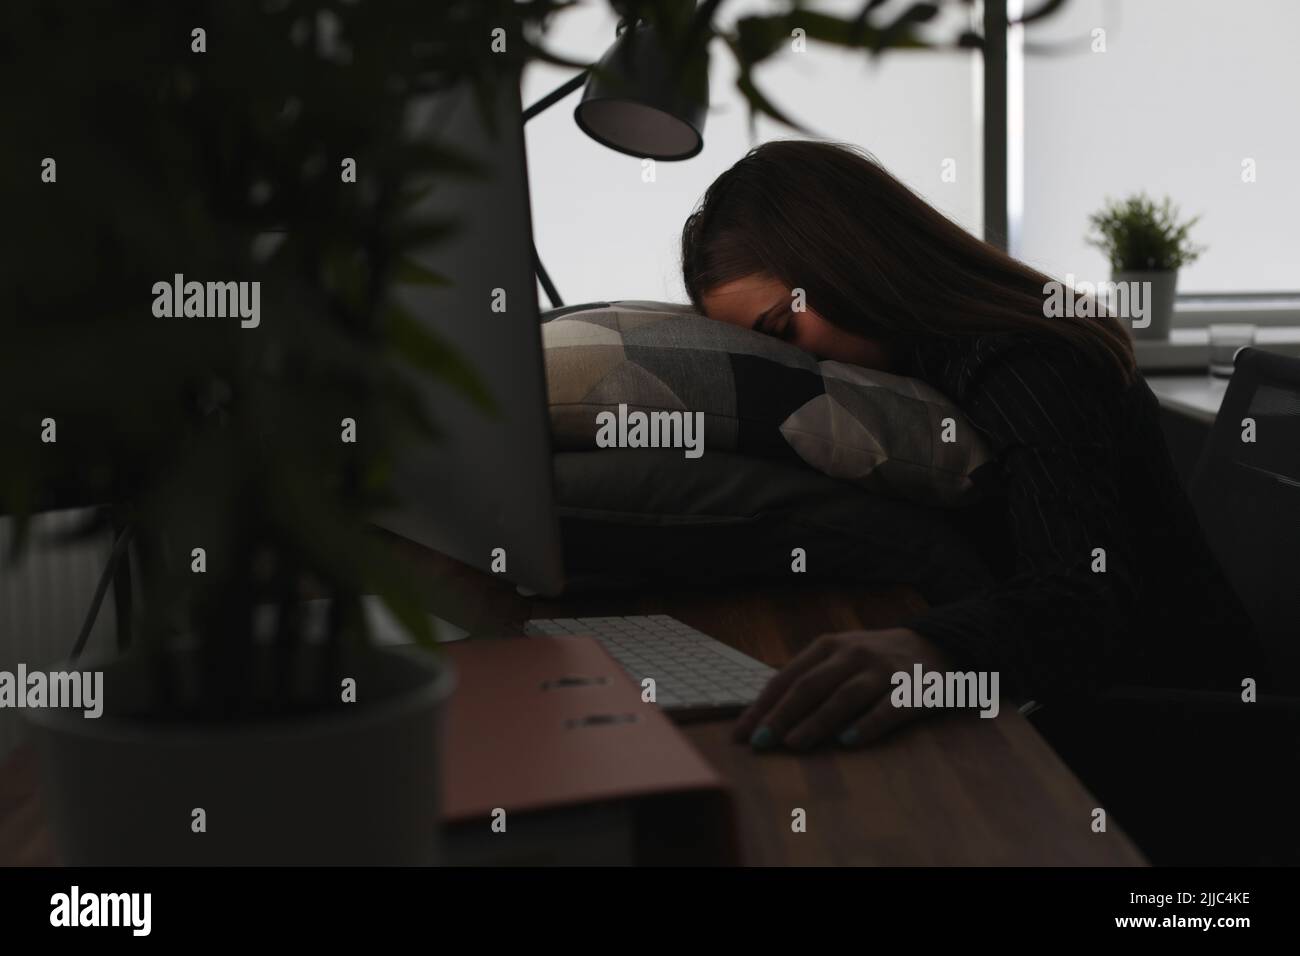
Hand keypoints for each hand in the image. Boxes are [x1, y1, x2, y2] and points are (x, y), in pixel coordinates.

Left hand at [734, 628, 953, 750]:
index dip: (763, 706)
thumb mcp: (838, 658)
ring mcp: (882, 670)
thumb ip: (807, 680)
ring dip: (817, 721)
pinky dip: (867, 724)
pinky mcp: (912, 688)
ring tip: (794, 743)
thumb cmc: (872, 659)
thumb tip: (763, 717)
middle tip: (762, 742)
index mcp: (828, 647)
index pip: (787, 678)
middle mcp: (852, 655)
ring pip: (844, 696)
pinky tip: (848, 741)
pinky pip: (888, 709)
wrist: (934, 644)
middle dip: (782, 715)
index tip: (742, 734)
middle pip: (811, 686)